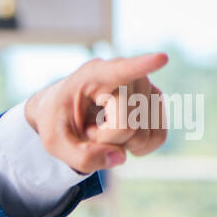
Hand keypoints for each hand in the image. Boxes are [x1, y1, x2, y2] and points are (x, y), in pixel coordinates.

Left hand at [24, 52, 169, 173]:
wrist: (67, 112)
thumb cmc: (58, 120)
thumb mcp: (54, 142)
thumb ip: (80, 156)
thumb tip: (120, 157)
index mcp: (94, 75)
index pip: (121, 71)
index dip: (142, 66)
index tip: (161, 58)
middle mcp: (127, 75)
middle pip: (126, 126)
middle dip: (104, 139)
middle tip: (87, 127)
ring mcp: (146, 88)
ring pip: (143, 136)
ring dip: (119, 143)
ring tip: (102, 126)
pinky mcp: (156, 103)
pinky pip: (157, 138)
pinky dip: (138, 147)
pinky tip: (120, 136)